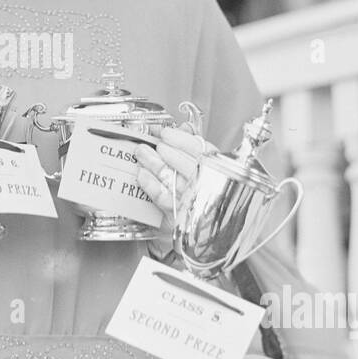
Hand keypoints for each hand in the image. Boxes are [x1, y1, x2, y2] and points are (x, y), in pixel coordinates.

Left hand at [134, 125, 213, 250]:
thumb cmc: (201, 195)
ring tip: (140, 153)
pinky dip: (151, 184)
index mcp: (216, 170)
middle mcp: (207, 186)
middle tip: (147, 142)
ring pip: (172, 178)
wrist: (203, 232)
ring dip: (153, 163)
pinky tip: (141, 175)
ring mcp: (193, 202)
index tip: (164, 132)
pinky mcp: (180, 217)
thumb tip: (184, 126)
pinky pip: (163, 198)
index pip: (200, 150)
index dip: (179, 138)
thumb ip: (193, 146)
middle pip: (185, 163)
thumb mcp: (202, 168)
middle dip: (163, 149)